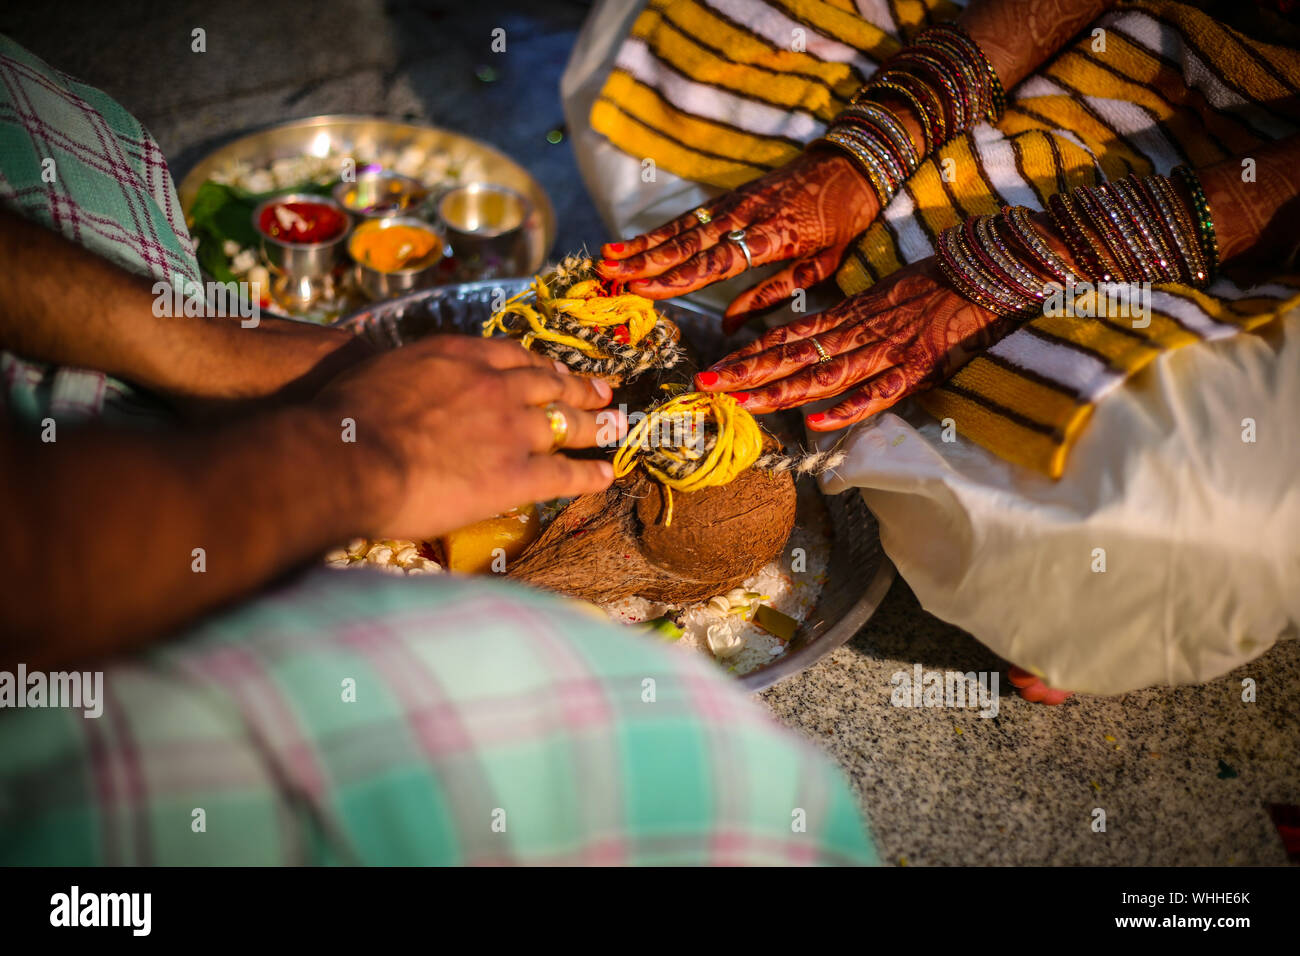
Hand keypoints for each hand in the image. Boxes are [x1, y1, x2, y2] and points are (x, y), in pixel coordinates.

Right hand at [317, 335, 624, 536]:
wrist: (348, 454)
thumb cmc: (345, 416)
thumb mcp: (382, 373)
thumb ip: (413, 378)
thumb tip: (410, 390)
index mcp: (460, 356)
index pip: (513, 355)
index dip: (540, 364)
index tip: (552, 369)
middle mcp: (494, 385)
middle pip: (550, 384)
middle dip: (580, 388)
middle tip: (603, 391)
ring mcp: (510, 429)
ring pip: (566, 424)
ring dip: (596, 426)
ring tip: (616, 427)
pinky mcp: (515, 475)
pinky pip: (564, 473)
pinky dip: (590, 474)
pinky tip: (606, 475)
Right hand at [596, 149, 878, 331]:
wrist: (852, 163)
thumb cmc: (842, 222)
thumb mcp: (821, 266)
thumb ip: (774, 293)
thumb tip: (729, 327)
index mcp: (774, 236)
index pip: (717, 261)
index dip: (678, 276)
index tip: (643, 288)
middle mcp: (748, 215)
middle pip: (689, 242)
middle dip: (645, 260)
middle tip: (609, 274)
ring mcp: (736, 202)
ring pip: (683, 226)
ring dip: (643, 244)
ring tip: (607, 257)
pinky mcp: (731, 195)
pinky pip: (691, 216)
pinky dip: (660, 231)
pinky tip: (635, 243)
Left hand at [693, 258, 1010, 430]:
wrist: (991, 271)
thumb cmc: (938, 284)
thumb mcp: (883, 297)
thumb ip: (850, 322)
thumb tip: (815, 346)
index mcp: (850, 315)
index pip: (790, 337)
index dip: (750, 354)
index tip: (715, 368)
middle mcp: (859, 332)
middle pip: (795, 356)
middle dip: (748, 372)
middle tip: (706, 385)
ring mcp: (887, 350)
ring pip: (825, 374)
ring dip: (781, 390)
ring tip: (743, 402)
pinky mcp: (918, 367)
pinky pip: (879, 392)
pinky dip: (848, 408)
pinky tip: (817, 422)